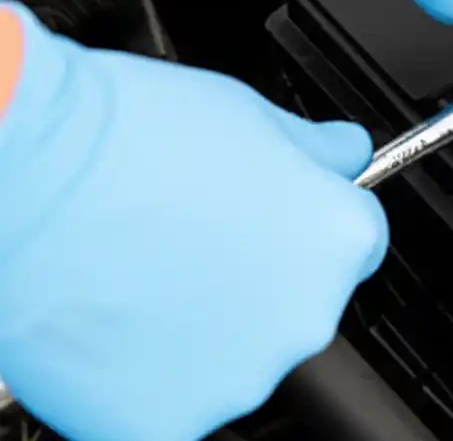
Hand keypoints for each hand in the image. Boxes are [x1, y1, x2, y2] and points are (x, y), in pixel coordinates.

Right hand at [0, 4, 386, 440]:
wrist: (24, 171)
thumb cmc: (123, 135)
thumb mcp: (250, 112)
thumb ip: (316, 151)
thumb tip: (345, 153)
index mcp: (338, 239)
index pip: (352, 241)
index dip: (300, 224)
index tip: (263, 217)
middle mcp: (306, 316)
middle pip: (295, 305)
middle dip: (252, 279)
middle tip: (186, 243)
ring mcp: (238, 377)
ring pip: (234, 359)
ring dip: (201, 331)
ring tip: (139, 277)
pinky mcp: (167, 423)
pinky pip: (171, 407)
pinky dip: (144, 379)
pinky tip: (112, 326)